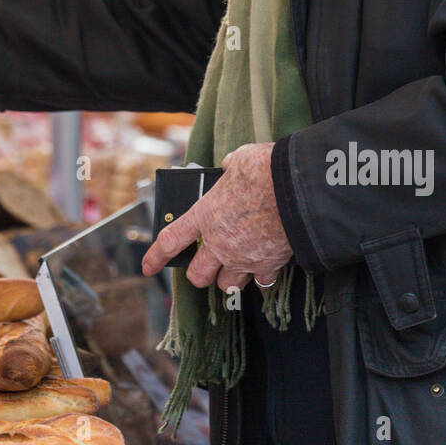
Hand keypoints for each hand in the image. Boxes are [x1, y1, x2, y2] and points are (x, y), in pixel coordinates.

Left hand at [142, 142, 291, 295]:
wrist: (297, 189)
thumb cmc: (265, 171)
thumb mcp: (238, 160)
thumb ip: (228, 168)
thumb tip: (230, 167)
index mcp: (205, 215)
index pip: (171, 241)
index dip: (156, 257)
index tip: (149, 267)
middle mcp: (220, 242)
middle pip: (198, 275)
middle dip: (199, 274)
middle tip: (205, 267)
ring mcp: (243, 257)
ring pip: (227, 284)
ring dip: (229, 278)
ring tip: (235, 267)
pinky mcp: (267, 265)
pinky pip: (260, 282)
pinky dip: (261, 277)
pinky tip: (264, 267)